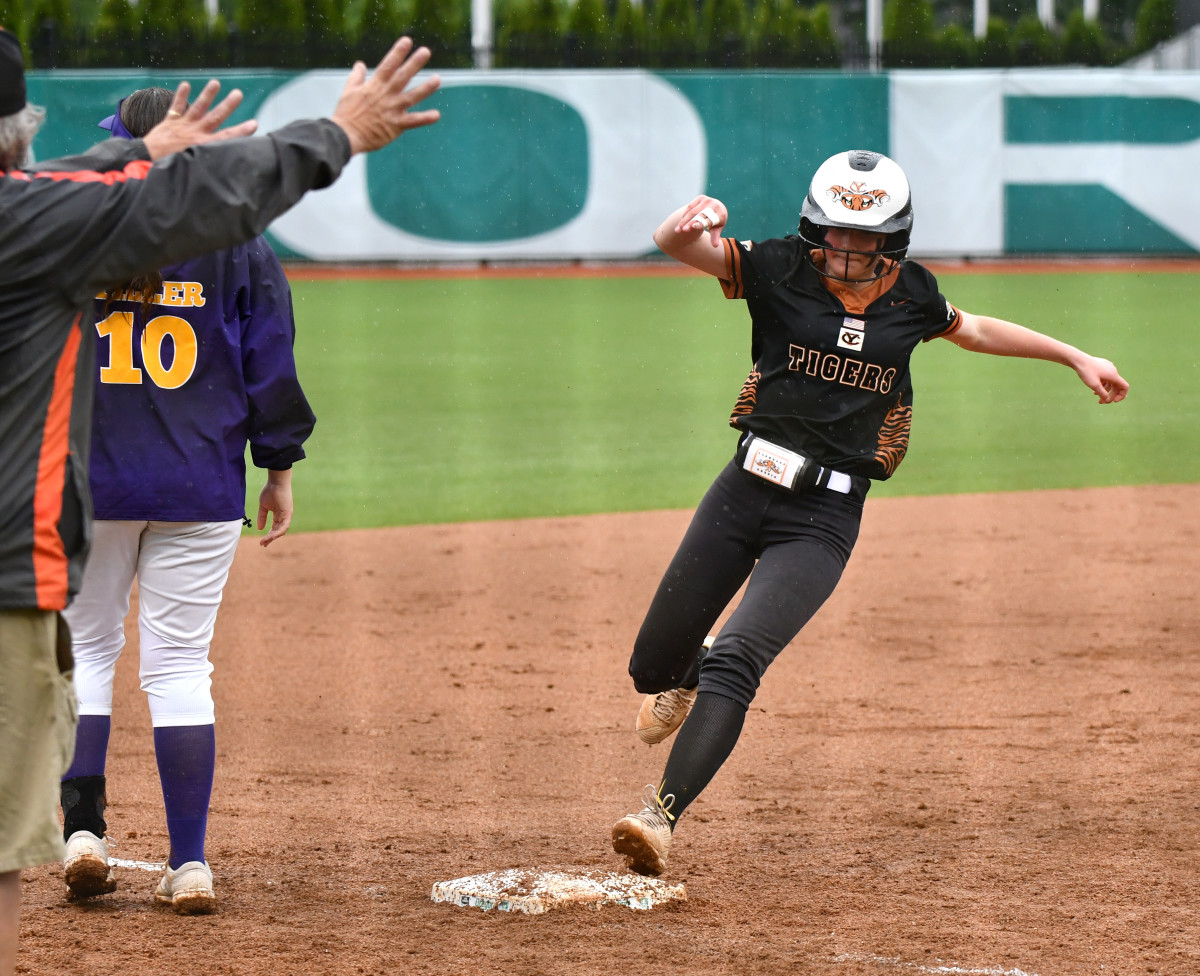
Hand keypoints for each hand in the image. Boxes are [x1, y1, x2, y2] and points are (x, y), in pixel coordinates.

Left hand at [141, 81, 258, 160]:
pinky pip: (176, 107)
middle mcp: (195, 132)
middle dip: (228, 105)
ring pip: (197, 107)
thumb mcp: (192, 168)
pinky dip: (180, 96)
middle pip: (215, 116)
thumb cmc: (171, 166)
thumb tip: (223, 171)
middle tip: (238, 93)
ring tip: (215, 83)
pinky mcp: (170, 122)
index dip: (241, 131)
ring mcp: (182, 125)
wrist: (147, 160)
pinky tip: (186, 84)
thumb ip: (207, 163)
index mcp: (202, 145)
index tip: (254, 124)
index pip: (226, 137)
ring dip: (207, 95)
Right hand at [257, 471, 293, 546]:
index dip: (269, 535)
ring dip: (273, 537)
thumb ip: (262, 517)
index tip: (262, 542)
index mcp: (278, 514)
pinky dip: (278, 532)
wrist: (275, 482)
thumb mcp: (263, 506)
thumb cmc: (270, 491)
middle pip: (278, 531)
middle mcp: (284, 516)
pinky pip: (284, 526)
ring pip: (281, 530)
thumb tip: (259, 528)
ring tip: (265, 541)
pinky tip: (271, 536)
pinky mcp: (288, 513)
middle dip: (270, 538)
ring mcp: (287, 515)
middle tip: (263, 544)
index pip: (274, 528)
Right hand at [331, 37, 441, 154]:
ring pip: (412, 97)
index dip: (398, 52)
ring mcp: (392, 109)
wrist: (345, 135)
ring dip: (425, 88)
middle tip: (426, 51)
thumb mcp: (349, 91)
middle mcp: (385, 95)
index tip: (407, 41)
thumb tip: (359, 64)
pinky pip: (413, 121)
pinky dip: (425, 118)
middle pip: (402, 76)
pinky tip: (436, 115)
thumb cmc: (346, 114)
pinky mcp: (395, 125)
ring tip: (438, 79)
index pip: (388, 65)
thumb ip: (357, 77)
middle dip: (414, 63)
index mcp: (374, 85)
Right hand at [675, 196, 727, 245]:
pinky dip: (685, 215)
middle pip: (700, 216)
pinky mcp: (701, 198)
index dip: (701, 223)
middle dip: (690, 223)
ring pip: (693, 212)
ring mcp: (707, 200)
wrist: (718, 206)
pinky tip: (681, 223)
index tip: (693, 227)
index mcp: (721, 214)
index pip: (710, 220)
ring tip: (677, 230)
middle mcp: (714, 205)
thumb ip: (715, 236)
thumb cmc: (717, 221)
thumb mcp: (718, 229)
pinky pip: (690, 207)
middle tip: (683, 230)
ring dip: (684, 221)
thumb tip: (715, 246)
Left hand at [1076, 356, 1128, 403]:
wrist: (1078, 359)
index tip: (1113, 401)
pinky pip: (1105, 377)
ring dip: (1105, 390)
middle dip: (1110, 395)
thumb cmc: (1086, 371)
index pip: (1125, 387)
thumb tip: (1108, 400)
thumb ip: (1102, 393)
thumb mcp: (1094, 385)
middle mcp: (1113, 371)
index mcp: (1113, 375)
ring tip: (1095, 395)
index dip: (1121, 395)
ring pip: (1110, 382)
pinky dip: (1102, 384)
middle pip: (1117, 386)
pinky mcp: (1102, 366)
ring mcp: (1108, 367)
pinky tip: (1093, 388)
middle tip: (1101, 402)